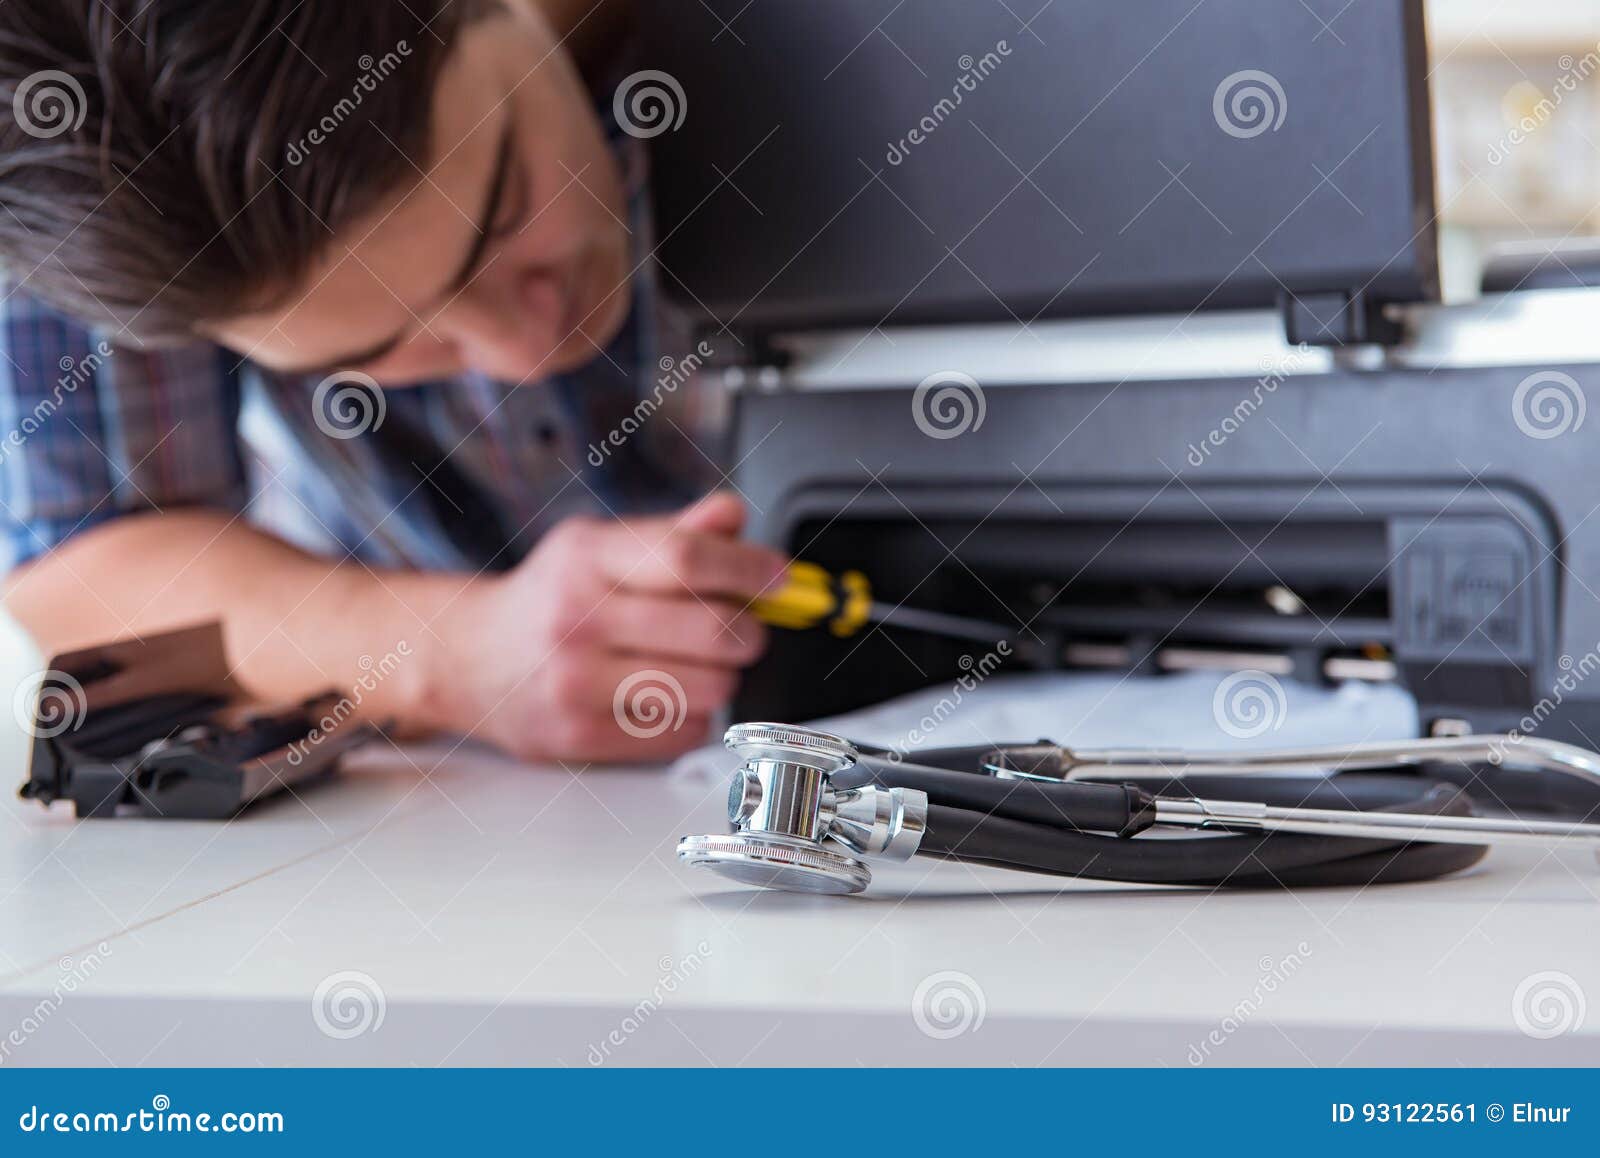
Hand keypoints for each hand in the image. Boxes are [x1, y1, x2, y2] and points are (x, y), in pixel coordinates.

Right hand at [426, 492, 786, 760]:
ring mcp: (575, 682)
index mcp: (587, 557)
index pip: (688, 558)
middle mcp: (577, 618)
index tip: (779, 578)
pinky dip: (695, 717)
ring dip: (723, 678)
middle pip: (713, 631)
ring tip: (699, 666)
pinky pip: (682, 734)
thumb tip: (736, 517)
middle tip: (743, 631)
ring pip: (709, 689)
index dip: (750, 568)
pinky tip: (669, 699)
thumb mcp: (599, 546)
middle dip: (749, 633)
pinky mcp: (578, 737)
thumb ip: (673, 532)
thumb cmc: (547, 599)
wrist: (467, 658)